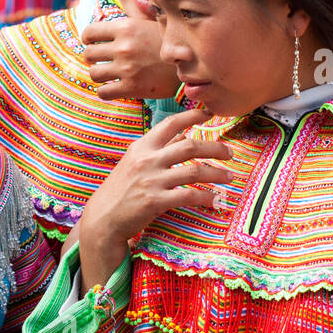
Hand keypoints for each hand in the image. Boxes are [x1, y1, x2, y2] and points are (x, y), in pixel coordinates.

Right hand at [76, 107, 231, 288]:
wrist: (103, 219)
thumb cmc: (119, 191)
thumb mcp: (133, 163)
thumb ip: (157, 148)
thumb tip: (182, 134)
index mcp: (141, 147)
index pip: (170, 123)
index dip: (193, 116)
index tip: (210, 114)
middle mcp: (147, 160)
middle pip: (190, 146)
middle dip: (215, 148)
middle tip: (229, 153)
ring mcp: (151, 180)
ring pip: (194, 171)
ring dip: (217, 173)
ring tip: (229, 177)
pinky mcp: (155, 201)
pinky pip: (189, 195)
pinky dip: (205, 197)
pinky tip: (214, 199)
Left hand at [81, 16, 179, 101]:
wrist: (192, 63)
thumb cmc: (168, 43)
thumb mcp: (147, 24)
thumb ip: (127, 25)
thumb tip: (107, 25)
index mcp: (126, 27)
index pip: (89, 32)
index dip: (88, 39)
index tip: (93, 43)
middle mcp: (123, 47)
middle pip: (88, 54)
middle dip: (93, 58)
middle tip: (102, 61)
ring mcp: (126, 68)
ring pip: (93, 74)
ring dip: (99, 75)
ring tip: (109, 74)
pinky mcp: (131, 88)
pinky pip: (103, 92)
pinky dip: (106, 92)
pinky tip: (114, 88)